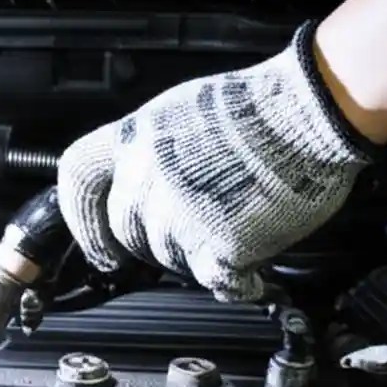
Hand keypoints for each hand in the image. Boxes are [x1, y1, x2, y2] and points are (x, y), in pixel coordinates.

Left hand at [57, 23, 373, 302]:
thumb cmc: (257, 106)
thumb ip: (148, 150)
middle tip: (188, 232)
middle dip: (152, 241)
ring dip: (195, 255)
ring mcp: (180, 213)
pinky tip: (250, 265)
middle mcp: (147, 176)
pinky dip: (235, 280)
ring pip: (167, 258)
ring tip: (233, 225)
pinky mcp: (219, 244)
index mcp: (134, 137)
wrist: (310, 110)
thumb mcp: (179, 110)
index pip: (76, 181)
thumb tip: (132, 183)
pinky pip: (214, 279)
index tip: (96, 244)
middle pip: (126, 230)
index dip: (81, 219)